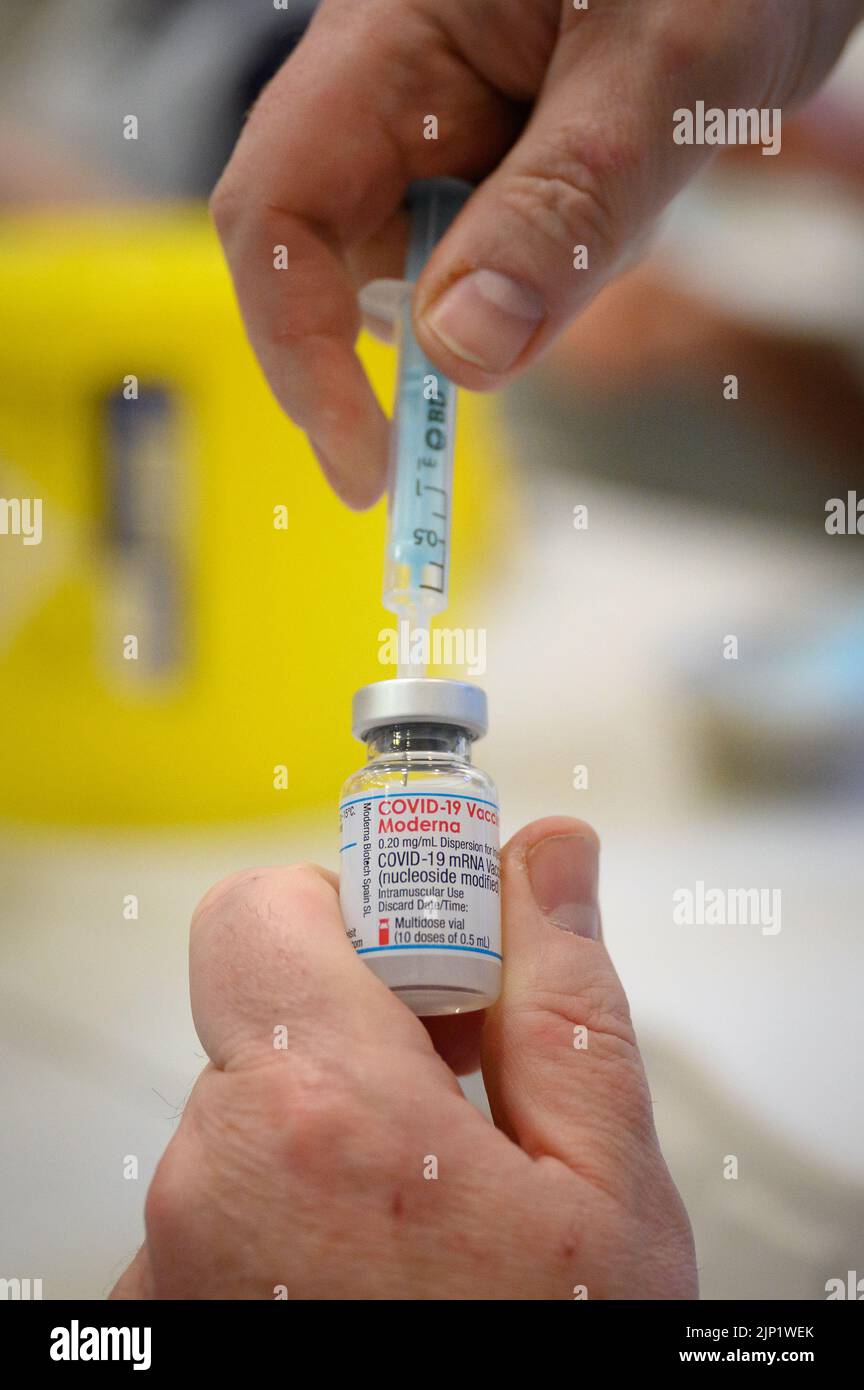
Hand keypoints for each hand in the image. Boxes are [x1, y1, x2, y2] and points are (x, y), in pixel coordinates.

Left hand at [110, 817, 695, 1299]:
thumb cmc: (553, 1376)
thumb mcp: (606, 1195)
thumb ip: (564, 1001)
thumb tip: (544, 857)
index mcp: (321, 1117)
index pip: (256, 910)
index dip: (348, 907)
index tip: (428, 959)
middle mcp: (208, 1182)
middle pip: (263, 1022)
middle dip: (362, 1036)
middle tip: (462, 1106)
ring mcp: (168, 1262)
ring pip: (244, 1120)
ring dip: (330, 1135)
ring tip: (428, 1219)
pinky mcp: (156, 1314)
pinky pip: (217, 1207)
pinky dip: (287, 1213)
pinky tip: (372, 1274)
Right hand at [211, 0, 861, 506]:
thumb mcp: (664, 69)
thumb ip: (566, 204)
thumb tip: (460, 351)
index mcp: (389, 42)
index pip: (276, 211)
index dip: (298, 351)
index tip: (366, 465)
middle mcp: (392, 96)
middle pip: (342, 258)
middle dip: (433, 325)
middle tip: (542, 320)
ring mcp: (439, 135)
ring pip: (430, 277)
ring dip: (521, 287)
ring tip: (631, 181)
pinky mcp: (489, 169)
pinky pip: (493, 265)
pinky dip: (551, 273)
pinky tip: (625, 191)